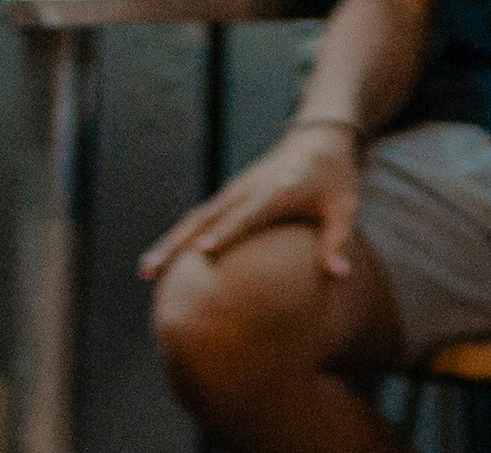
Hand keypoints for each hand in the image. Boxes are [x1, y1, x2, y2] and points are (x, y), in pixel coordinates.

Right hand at [142, 119, 363, 285]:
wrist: (317, 139)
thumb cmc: (335, 178)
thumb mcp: (345, 208)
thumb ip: (338, 241)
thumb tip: (340, 275)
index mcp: (277, 190)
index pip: (247, 214)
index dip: (225, 231)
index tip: (203, 251)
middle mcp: (248, 189)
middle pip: (206, 218)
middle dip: (178, 244)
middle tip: (153, 270)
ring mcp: (234, 191)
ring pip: (195, 219)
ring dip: (169, 244)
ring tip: (145, 271)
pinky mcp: (229, 197)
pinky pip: (200, 219)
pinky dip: (180, 239)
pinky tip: (164, 263)